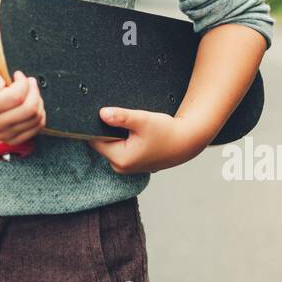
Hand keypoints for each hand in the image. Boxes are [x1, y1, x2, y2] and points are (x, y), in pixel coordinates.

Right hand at [0, 63, 45, 144]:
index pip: (17, 96)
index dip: (23, 82)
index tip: (18, 75)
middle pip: (29, 108)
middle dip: (34, 91)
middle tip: (29, 82)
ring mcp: (3, 135)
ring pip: (36, 117)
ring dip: (38, 101)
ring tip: (29, 92)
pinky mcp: (12, 140)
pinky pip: (37, 127)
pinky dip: (39, 113)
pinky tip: (30, 104)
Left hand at [85, 106, 208, 174]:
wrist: (186, 142)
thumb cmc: (167, 132)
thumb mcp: (142, 120)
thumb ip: (121, 117)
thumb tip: (101, 113)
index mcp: (120, 159)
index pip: (95, 141)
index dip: (97, 127)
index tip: (104, 115)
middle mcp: (121, 167)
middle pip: (102, 144)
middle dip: (109, 130)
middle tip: (123, 120)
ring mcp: (127, 168)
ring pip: (112, 145)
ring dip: (117, 135)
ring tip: (132, 127)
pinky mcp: (133, 164)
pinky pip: (120, 150)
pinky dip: (125, 140)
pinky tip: (136, 135)